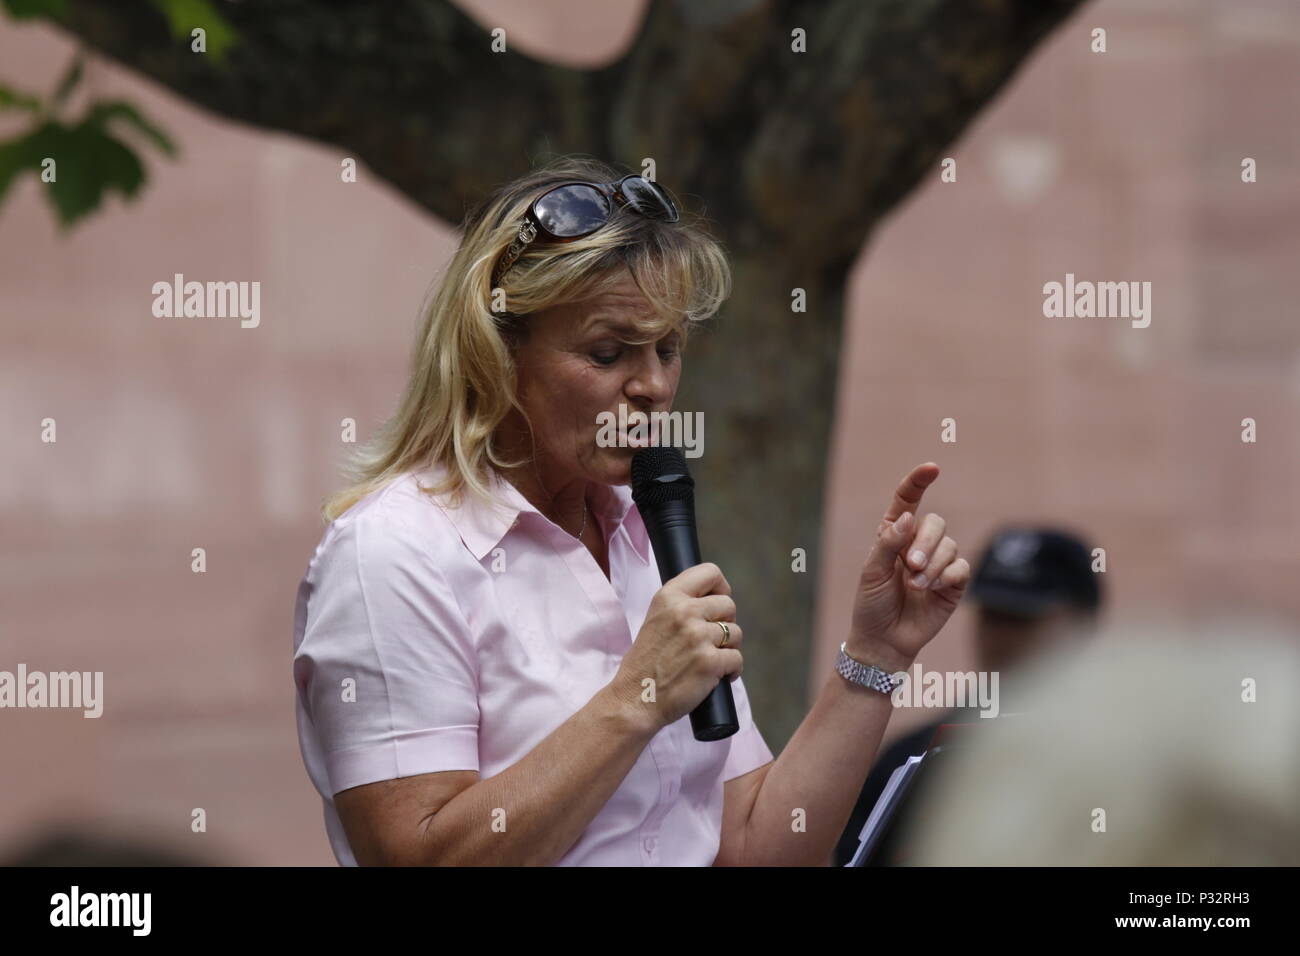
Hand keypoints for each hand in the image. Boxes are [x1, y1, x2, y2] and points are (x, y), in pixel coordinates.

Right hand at [611, 562, 742, 732]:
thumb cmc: (645, 663)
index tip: (717, 604)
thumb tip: (714, 601)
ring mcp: (698, 637)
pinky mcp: (710, 662)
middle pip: (728, 605)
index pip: (710, 572)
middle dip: (725, 623)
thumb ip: (680, 606)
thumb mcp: (655, 620)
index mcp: (668, 597)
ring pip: (736, 633)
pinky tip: (716, 677)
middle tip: (711, 640)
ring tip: (710, 660)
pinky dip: (731, 670)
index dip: (720, 587)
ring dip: (729, 648)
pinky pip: (737, 659)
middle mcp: (684, 612)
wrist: (634, 700)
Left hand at [849, 462, 970, 672]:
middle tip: (910, 566)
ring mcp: (938, 562)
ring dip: (933, 565)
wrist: (885, 639)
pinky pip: (961, 566)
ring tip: (916, 586)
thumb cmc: (872, 603)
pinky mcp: (953, 582)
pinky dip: (948, 576)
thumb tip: (910, 516)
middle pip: (936, 523)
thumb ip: (889, 542)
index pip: (909, 499)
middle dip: (925, 543)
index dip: (919, 481)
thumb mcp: (871, 571)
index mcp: (894, 534)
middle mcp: (918, 543)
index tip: (932, 468)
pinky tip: (934, 588)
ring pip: (950, 545)